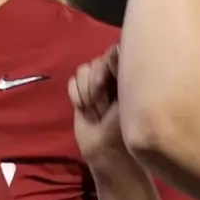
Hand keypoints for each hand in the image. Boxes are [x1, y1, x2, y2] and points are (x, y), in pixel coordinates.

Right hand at [68, 45, 130, 170]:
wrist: (105, 151)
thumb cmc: (123, 130)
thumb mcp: (128, 101)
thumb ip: (122, 73)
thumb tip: (117, 49)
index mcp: (128, 75)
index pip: (113, 54)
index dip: (107, 70)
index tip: (112, 90)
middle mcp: (112, 75)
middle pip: (95, 62)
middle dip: (96, 87)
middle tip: (102, 109)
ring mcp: (95, 84)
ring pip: (82, 71)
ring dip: (86, 94)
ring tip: (95, 112)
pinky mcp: (81, 93)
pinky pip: (72, 82)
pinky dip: (76, 96)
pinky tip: (84, 110)